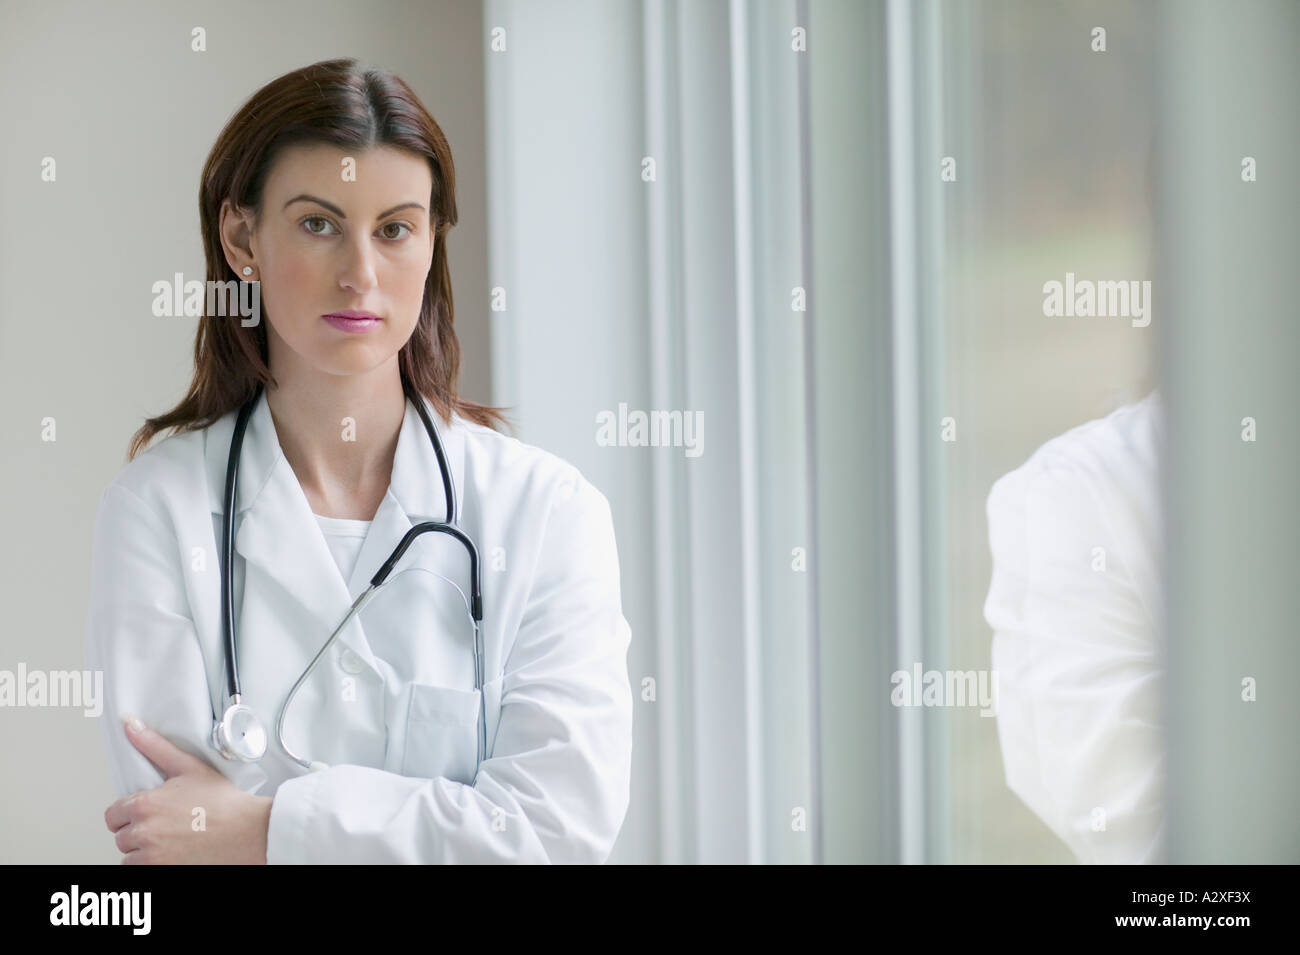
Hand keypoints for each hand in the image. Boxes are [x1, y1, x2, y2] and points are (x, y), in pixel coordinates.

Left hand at [104, 713, 272, 864]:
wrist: (247, 831)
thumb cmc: (223, 801)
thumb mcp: (188, 767)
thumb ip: (154, 746)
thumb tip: (130, 725)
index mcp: (143, 805)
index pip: (113, 815)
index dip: (128, 813)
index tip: (148, 813)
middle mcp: (143, 832)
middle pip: (121, 837)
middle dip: (138, 832)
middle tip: (165, 825)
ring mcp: (152, 856)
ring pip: (130, 857)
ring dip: (143, 851)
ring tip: (170, 840)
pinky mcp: (162, 871)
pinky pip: (141, 872)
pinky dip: (153, 865)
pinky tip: (173, 853)